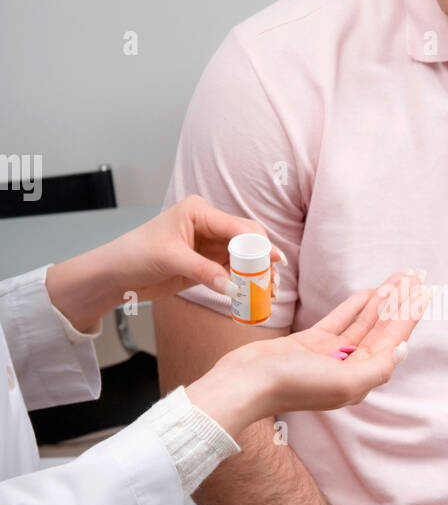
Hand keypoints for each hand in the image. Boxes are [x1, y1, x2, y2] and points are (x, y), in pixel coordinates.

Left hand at [44, 195, 285, 333]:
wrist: (116, 274)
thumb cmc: (135, 254)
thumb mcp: (170, 260)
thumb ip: (204, 271)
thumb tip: (233, 287)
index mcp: (199, 212)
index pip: (237, 226)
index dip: (258, 244)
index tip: (274, 261)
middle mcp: (209, 225)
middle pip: (247, 239)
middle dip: (262, 259)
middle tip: (273, 281)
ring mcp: (210, 244)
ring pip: (244, 256)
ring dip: (257, 272)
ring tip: (271, 291)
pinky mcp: (208, 263)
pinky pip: (234, 270)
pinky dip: (245, 281)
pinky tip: (255, 293)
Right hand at [187, 271, 429, 431]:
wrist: (245, 383)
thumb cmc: (292, 385)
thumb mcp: (344, 383)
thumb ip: (377, 368)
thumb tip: (403, 349)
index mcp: (358, 380)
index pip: (391, 343)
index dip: (408, 318)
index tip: (422, 294)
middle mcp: (347, 368)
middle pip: (380, 330)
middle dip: (399, 304)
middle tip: (415, 277)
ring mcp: (328, 356)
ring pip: (362, 323)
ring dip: (380, 301)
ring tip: (397, 278)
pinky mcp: (309, 344)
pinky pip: (339, 321)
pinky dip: (354, 306)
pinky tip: (369, 292)